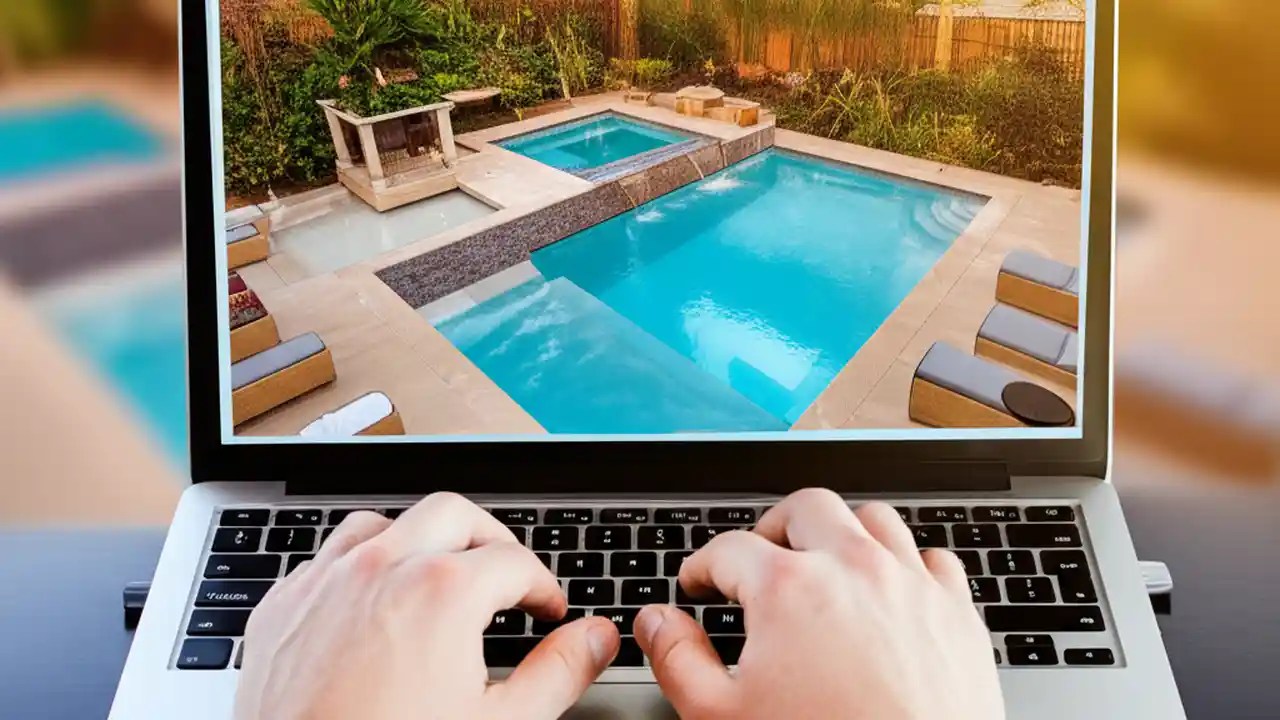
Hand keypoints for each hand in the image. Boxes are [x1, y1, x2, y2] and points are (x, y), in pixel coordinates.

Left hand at [234, 493, 620, 719]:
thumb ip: (559, 673)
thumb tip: (596, 639)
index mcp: (442, 591)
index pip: (515, 561)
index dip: (542, 585)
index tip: (548, 608)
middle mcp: (381, 567)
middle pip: (453, 513)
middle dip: (490, 540)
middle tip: (507, 575)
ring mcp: (325, 581)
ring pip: (384, 524)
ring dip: (421, 541)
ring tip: (440, 576)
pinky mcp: (282, 604)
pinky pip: (328, 558)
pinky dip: (361, 566)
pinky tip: (373, 601)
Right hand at [635, 489, 1003, 719]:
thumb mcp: (723, 718)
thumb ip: (679, 662)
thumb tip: (657, 623)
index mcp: (789, 589)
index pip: (728, 549)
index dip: (702, 564)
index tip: (699, 581)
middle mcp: (852, 569)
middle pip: (806, 508)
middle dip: (774, 528)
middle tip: (759, 558)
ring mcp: (910, 584)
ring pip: (873, 519)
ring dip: (842, 533)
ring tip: (824, 561)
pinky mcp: (956, 611)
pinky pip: (931, 559)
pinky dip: (905, 565)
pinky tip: (890, 589)